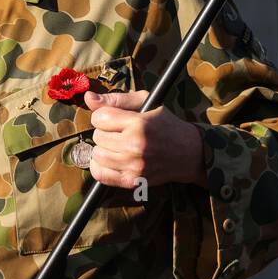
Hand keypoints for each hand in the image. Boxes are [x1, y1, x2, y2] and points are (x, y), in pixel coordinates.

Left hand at [83, 89, 206, 190]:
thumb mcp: (146, 103)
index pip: (99, 118)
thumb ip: (116, 99)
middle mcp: (135, 146)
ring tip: (116, 146)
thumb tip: (88, 98)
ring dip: (103, 149)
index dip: (103, 116)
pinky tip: (111, 160)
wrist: (189, 153)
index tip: (112, 118)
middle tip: (119, 132)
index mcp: (138, 124)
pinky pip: (101, 175)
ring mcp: (133, 166)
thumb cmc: (166, 124)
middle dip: (104, 132)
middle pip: (97, 136)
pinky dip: (100, 166)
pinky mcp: (133, 181)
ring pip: (97, 154)